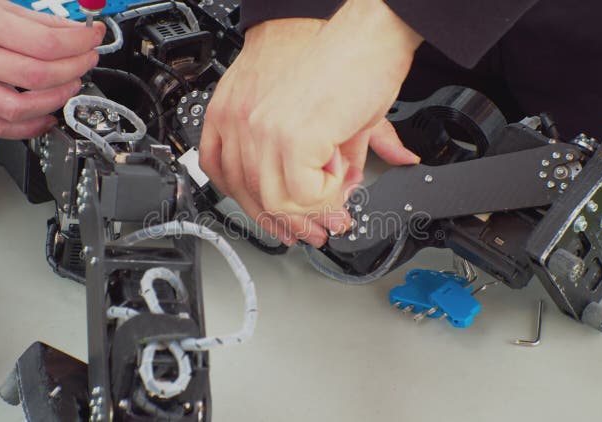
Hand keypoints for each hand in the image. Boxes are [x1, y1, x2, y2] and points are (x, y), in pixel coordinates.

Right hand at [0, 0, 104, 138]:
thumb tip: (73, 32)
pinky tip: (45, 118)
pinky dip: (28, 128)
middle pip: (37, 76)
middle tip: (86, 63)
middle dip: (74, 71)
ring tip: (69, 88)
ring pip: (19, 108)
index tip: (92, 41)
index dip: (78, 45)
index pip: (45, 43)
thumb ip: (34, 19)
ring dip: (56, 101)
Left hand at [200, 0, 421, 245]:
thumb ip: (318, 163)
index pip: (231, 182)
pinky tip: (341, 173)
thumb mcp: (318, 119)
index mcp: (238, 116)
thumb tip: (331, 199)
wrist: (369, 36)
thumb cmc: (345, 65)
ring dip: (315, 206)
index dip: (264, 214)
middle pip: (254, 198)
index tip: (289, 227)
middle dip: (294, 223)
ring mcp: (265, 130)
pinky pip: (303, 194)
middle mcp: (244, 123)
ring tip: (338, 188)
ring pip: (277, 201)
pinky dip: (327, 195)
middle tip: (322, 227)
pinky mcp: (294, 137)